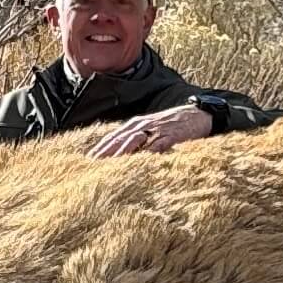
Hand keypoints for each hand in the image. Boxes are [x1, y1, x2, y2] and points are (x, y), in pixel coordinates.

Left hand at [86, 103, 213, 157]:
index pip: (112, 138)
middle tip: (89, 167)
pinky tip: (138, 165)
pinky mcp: (169, 136)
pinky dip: (145, 155)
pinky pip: (155, 146)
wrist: (197, 114)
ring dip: (119, 154)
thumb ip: (137, 141)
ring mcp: (155, 130)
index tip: (85, 162)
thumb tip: (121, 156)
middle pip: (117, 140)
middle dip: (103, 153)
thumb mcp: (151, 130)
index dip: (98, 149)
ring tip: (106, 168)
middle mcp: (141, 125)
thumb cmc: (173, 126)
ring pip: (132, 142)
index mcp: (135, 125)